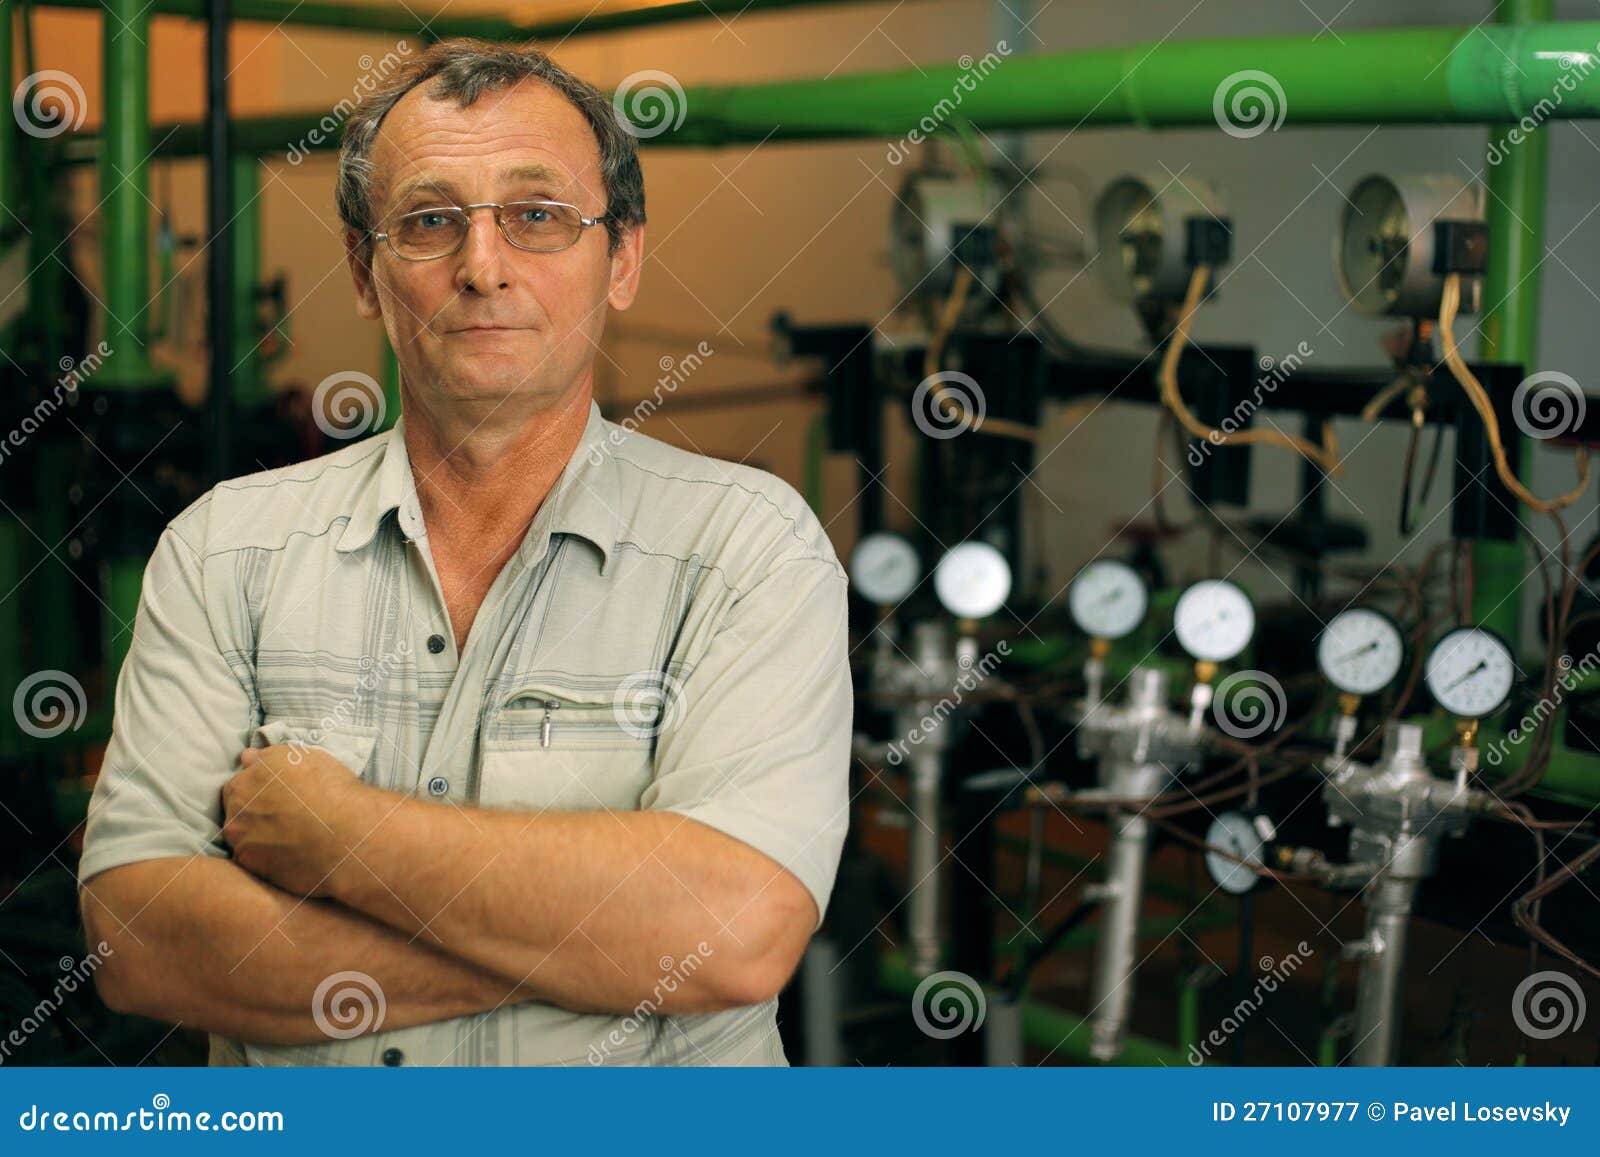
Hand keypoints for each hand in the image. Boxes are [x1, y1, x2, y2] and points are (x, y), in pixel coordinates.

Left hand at [222, 745, 375, 897]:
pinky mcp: (257, 871)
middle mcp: (234, 816)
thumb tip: (247, 757)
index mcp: (241, 786)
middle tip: (288, 815)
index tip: (279, 795)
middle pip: (238, 814)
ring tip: (294, 836)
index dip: (259, 790)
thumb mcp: (300, 757)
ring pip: (247, 840)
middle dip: (257, 813)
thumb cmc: (328, 789)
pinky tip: (294, 853)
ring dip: (262, 837)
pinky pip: (257, 863)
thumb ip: (267, 756)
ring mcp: (243, 846)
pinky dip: (271, 858)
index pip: (238, 787)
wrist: (348, 833)